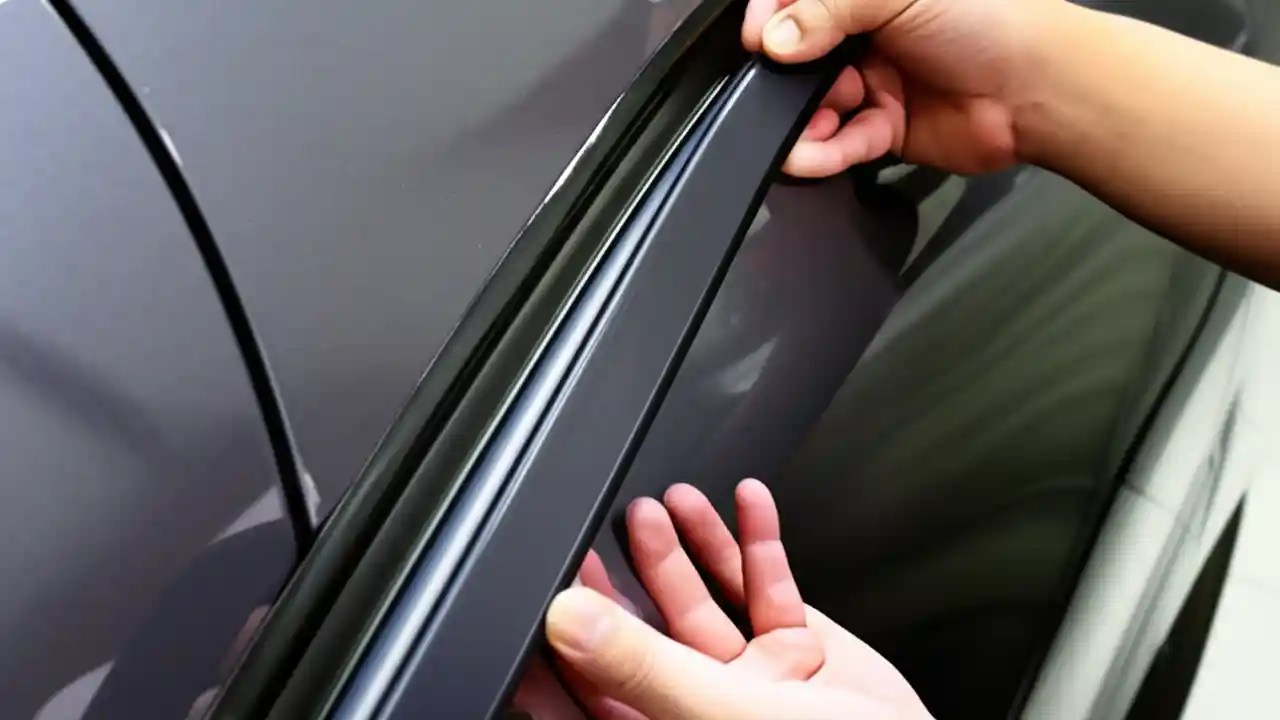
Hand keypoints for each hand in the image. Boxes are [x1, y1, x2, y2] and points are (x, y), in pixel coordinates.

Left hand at [541, 480, 931, 719]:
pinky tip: (747, 502)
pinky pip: (770, 587)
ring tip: (673, 499)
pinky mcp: (802, 648)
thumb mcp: (723, 713)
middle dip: (635, 569)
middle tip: (619, 516)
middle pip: (649, 629)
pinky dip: (759, 543)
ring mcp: (754, 675)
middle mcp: (703, 704)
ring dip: (694, 544)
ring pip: (709, 598)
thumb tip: (565, 622)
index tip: (551, 579)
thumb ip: (645, 667)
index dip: (568, 634)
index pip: (596, 683)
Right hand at [742, 0, 1070, 176]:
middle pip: (800, 55)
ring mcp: (875, 80)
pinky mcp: (884, 128)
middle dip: (784, 77)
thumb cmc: (993, 20)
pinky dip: (822, 151)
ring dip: (802, 118)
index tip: (759, 37)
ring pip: (815, 103)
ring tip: (801, 125)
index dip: (773, 16)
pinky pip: (839, 142)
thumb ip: (827, 10)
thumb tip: (775, 38)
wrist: (1039, 88)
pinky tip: (810, 152)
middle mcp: (869, 31)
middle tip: (778, 85)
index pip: (800, 1)